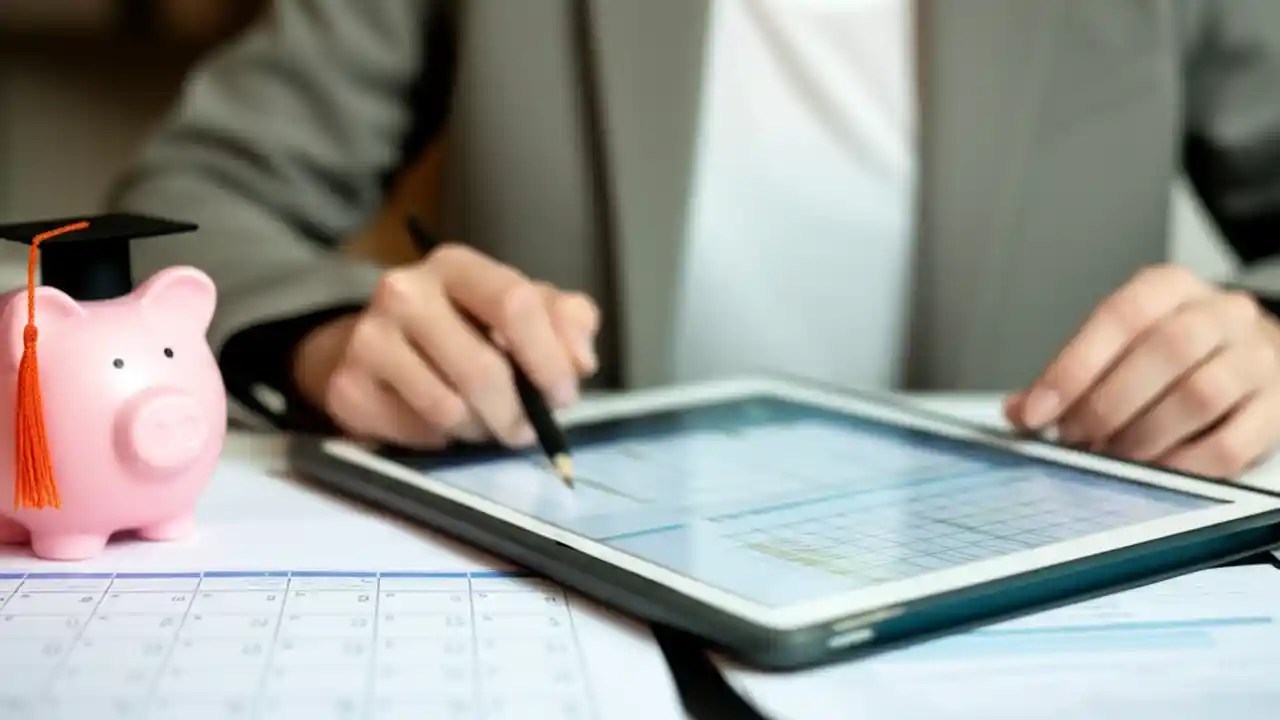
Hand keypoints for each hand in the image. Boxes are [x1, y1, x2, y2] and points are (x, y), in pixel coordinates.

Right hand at [292, 243, 599, 448]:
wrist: (380, 348)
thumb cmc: (467, 327)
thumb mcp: (524, 312)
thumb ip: (566, 322)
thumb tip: (580, 360)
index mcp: (456, 266)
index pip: (514, 304)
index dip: (548, 359)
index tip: (563, 395)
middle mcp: (404, 290)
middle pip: (483, 369)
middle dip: (517, 413)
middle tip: (525, 429)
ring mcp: (368, 337)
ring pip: (450, 409)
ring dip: (480, 429)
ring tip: (482, 420)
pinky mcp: (348, 387)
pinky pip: (416, 432)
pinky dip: (441, 440)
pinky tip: (439, 422)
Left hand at [1006, 264, 1279, 478]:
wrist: (1248, 354)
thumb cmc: (1170, 353)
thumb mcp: (1119, 344)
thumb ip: (1070, 375)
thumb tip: (1019, 410)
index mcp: (1170, 288)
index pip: (1121, 316)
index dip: (1073, 366)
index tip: (1036, 411)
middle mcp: (1220, 314)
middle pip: (1165, 351)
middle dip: (1107, 404)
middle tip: (1074, 438)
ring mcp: (1257, 359)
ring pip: (1201, 395)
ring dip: (1143, 436)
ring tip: (1111, 455)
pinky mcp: (1276, 407)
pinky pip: (1233, 444)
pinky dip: (1183, 465)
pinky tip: (1154, 471)